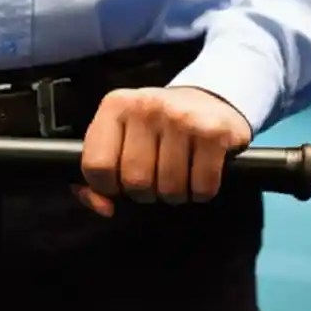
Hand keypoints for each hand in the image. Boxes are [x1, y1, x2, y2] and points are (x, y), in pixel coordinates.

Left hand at [76, 87, 251, 217]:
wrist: (207, 103)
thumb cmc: (157, 127)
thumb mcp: (120, 137)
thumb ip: (98, 174)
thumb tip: (104, 207)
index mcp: (116, 106)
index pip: (96, 165)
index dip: (107, 187)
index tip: (118, 183)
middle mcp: (146, 107)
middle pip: (135, 182)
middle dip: (145, 192)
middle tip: (155, 178)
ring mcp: (182, 118)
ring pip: (169, 188)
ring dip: (174, 194)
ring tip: (177, 175)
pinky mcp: (214, 133)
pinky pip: (202, 187)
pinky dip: (201, 192)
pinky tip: (199, 173)